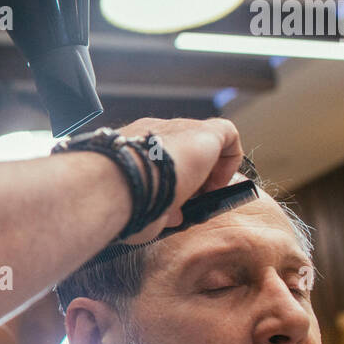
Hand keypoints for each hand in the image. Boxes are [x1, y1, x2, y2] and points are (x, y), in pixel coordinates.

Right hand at [109, 117, 244, 244]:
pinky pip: (227, 136)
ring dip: (208, 172)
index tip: (169, 206)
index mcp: (131, 146)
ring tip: (204, 197)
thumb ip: (152, 208)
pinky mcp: (203, 130)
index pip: (157, 158)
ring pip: (203, 143)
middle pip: (182, 151)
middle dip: (189, 180)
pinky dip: (228, 161)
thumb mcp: (133, 204)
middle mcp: (154, 132)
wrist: (115, 183)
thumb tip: (172, 216)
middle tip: (187, 204)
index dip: (169, 183)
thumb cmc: (115, 201)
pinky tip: (216, 185)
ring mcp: (178, 127)